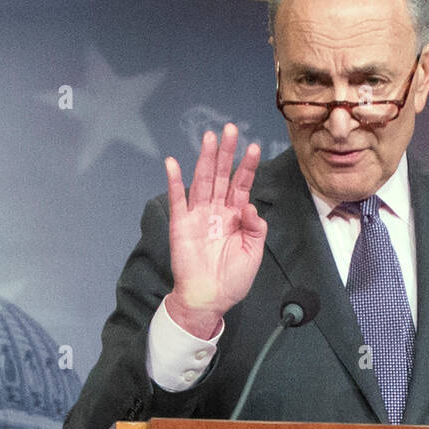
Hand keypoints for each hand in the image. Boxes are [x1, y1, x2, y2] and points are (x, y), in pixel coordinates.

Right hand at [164, 123, 267, 338]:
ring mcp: (198, 215)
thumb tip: (250, 205)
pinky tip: (173, 163)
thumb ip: (255, 228)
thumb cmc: (232, 280)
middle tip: (231, 129)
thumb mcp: (253, 254)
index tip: (254, 147)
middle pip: (222, 176)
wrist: (208, 299)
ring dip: (205, 159)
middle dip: (226, 153)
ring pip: (202, 181)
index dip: (247, 167)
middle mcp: (217, 211)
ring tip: (210, 137)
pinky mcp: (181, 224)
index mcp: (236, 217)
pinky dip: (174, 181)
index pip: (242, 185)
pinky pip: (177, 200)